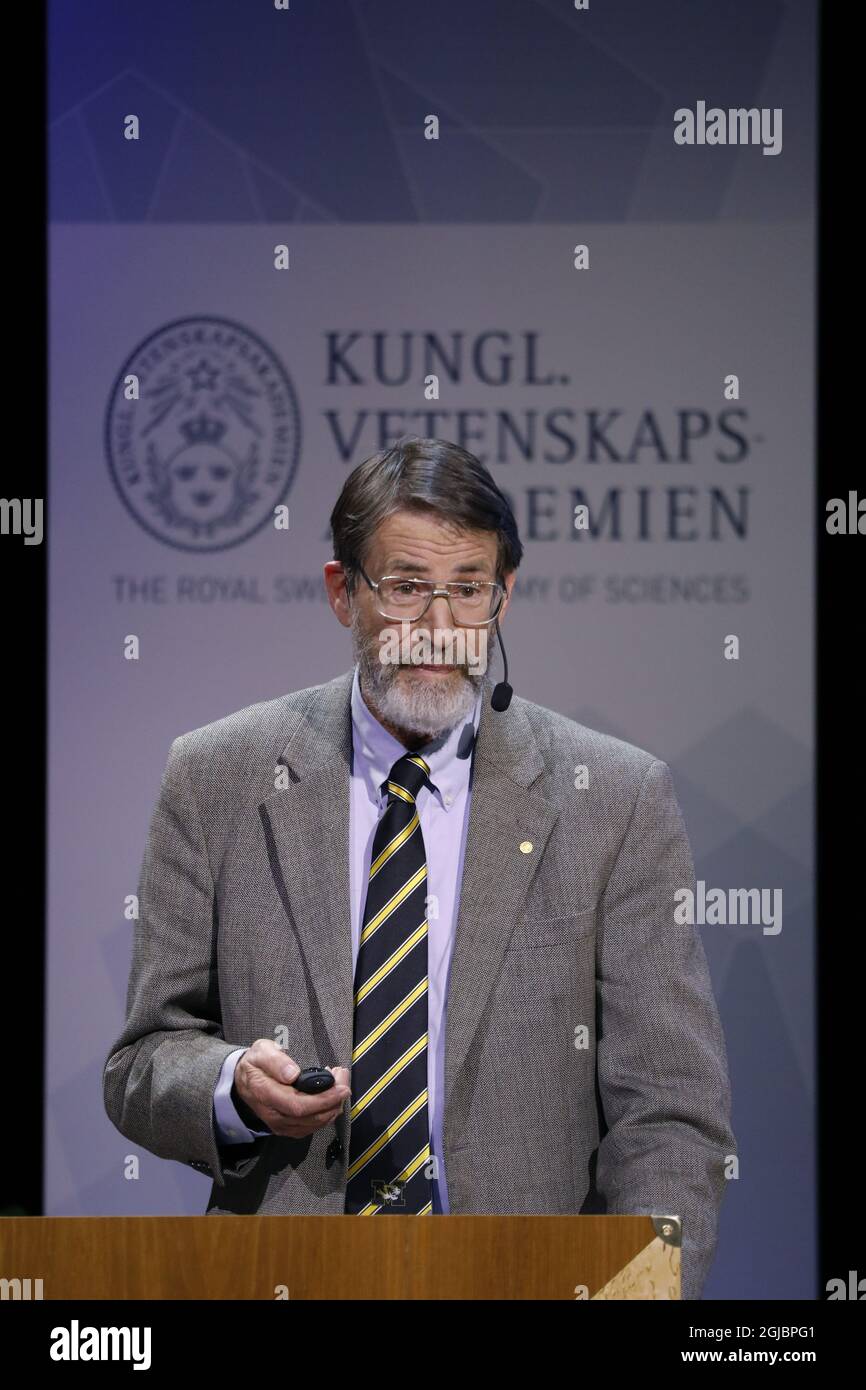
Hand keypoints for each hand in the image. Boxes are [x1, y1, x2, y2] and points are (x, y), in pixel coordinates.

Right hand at [233, 1039, 350, 1137]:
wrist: (243, 1081)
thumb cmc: (256, 1063)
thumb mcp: (261, 1051)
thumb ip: (276, 1061)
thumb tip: (292, 1073)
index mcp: (264, 1093)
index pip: (297, 1105)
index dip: (323, 1099)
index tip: (340, 1086)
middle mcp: (272, 1114)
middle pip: (309, 1117)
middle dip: (333, 1100)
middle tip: (344, 1081)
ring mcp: (279, 1124)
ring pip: (313, 1124)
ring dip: (332, 1107)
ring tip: (340, 1085)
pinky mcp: (286, 1128)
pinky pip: (311, 1127)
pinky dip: (326, 1114)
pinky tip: (331, 1099)